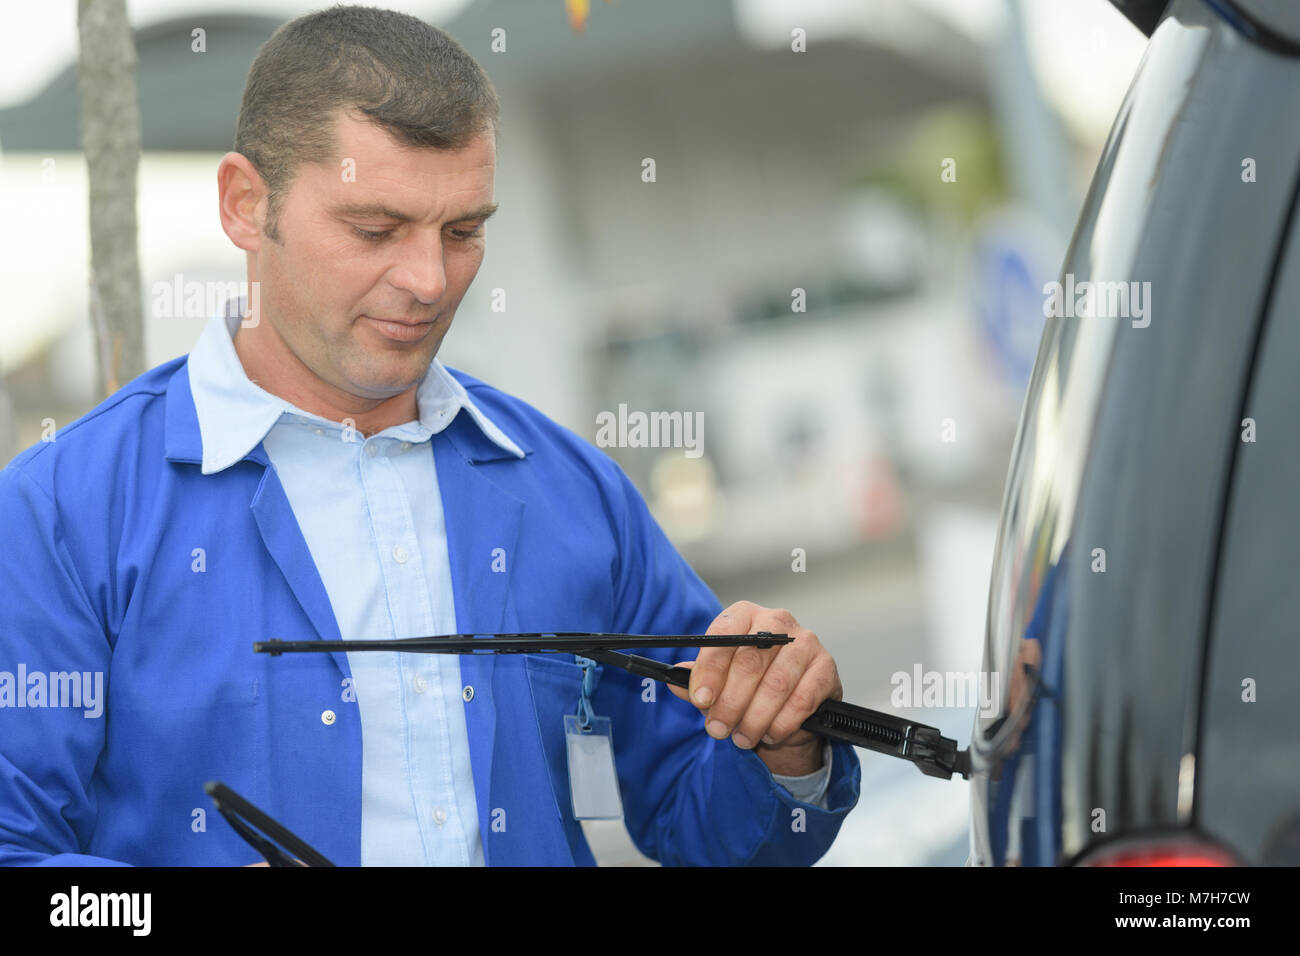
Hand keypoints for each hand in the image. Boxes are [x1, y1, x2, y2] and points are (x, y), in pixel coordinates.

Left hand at [667, 601, 840, 776]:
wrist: (791, 708)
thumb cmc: (751, 686)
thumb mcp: (719, 683)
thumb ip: (697, 682)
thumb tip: (674, 681)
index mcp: (745, 615)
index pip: (724, 635)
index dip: (710, 670)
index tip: (701, 699)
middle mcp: (777, 620)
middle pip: (749, 662)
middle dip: (730, 703)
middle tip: (718, 728)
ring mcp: (806, 642)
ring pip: (776, 685)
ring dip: (755, 718)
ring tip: (742, 737)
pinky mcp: (826, 667)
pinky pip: (802, 700)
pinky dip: (782, 723)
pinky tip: (770, 733)